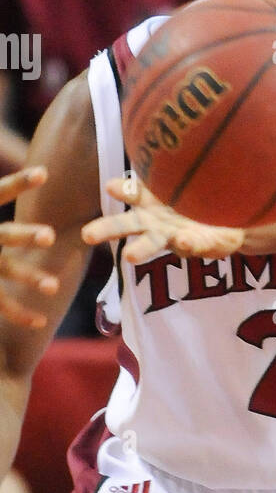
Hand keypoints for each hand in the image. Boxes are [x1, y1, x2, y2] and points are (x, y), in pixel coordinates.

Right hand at [0, 167, 59, 328]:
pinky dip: (19, 312)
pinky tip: (41, 322)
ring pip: (5, 269)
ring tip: (53, 287)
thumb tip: (38, 171)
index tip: (44, 173)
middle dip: (26, 235)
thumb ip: (1, 195)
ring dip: (29, 277)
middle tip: (50, 236)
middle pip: (4, 234)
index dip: (18, 184)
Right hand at [81, 175, 245, 262]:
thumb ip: (170, 162)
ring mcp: (173, 236)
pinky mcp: (196, 246)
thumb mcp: (184, 176)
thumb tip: (158, 123)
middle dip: (107, 229)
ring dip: (140, 249)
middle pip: (126, 225)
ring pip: (152, 243)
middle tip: (87, 235)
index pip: (131, 192)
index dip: (122, 189)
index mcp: (150, 200)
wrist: (231, 217)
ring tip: (128, 256)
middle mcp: (155, 221)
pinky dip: (186, 243)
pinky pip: (191, 246)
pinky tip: (182, 240)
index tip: (111, 187)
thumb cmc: (197, 193)